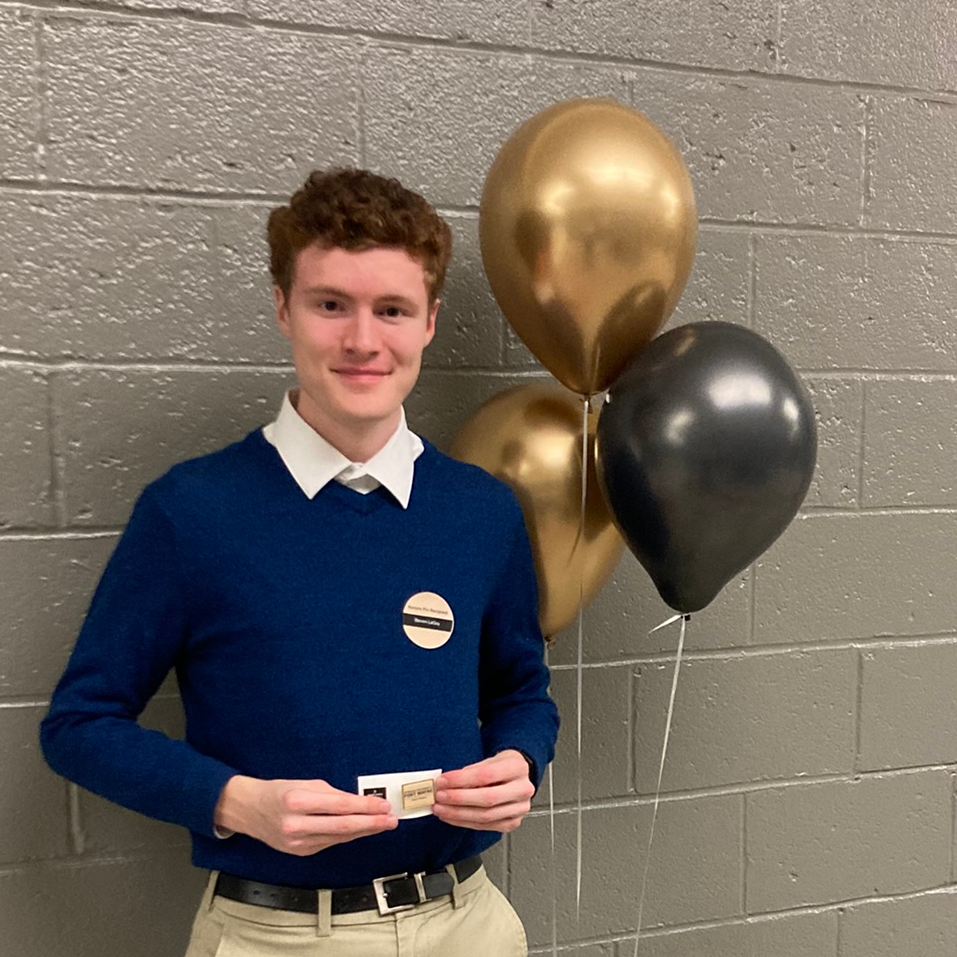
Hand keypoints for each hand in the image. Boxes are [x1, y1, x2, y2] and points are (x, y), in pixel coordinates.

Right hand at [215, 775, 397, 855]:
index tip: (383, 806)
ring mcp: (298, 842)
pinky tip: (360, 831)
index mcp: (297, 801)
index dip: (366, 808)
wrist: (248, 810)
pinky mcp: (300, 852)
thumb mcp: (304, 784)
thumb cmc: (277, 792)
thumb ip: (332, 795)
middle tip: (390, 821)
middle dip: (371, 824)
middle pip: (343, 826)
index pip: (340, 806)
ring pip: (339, 837)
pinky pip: (329, 843)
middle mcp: (297, 824)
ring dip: (363, 831)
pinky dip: (346, 836)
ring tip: (381, 825)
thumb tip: (358, 802)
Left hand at [432, 750, 533, 832]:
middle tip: (439, 796)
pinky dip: (464, 822)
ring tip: (441, 808)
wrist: (517, 775)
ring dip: (457, 814)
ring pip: (485, 816)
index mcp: (517, 768)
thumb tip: (446, 784)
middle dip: (458, 799)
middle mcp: (523, 790)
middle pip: (487, 799)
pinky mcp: (512, 823)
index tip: (443, 781)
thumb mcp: (488, 760)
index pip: (486, 775)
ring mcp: (519, 809)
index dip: (461, 779)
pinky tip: (451, 817)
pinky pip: (484, 826)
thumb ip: (470, 772)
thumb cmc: (501, 766)